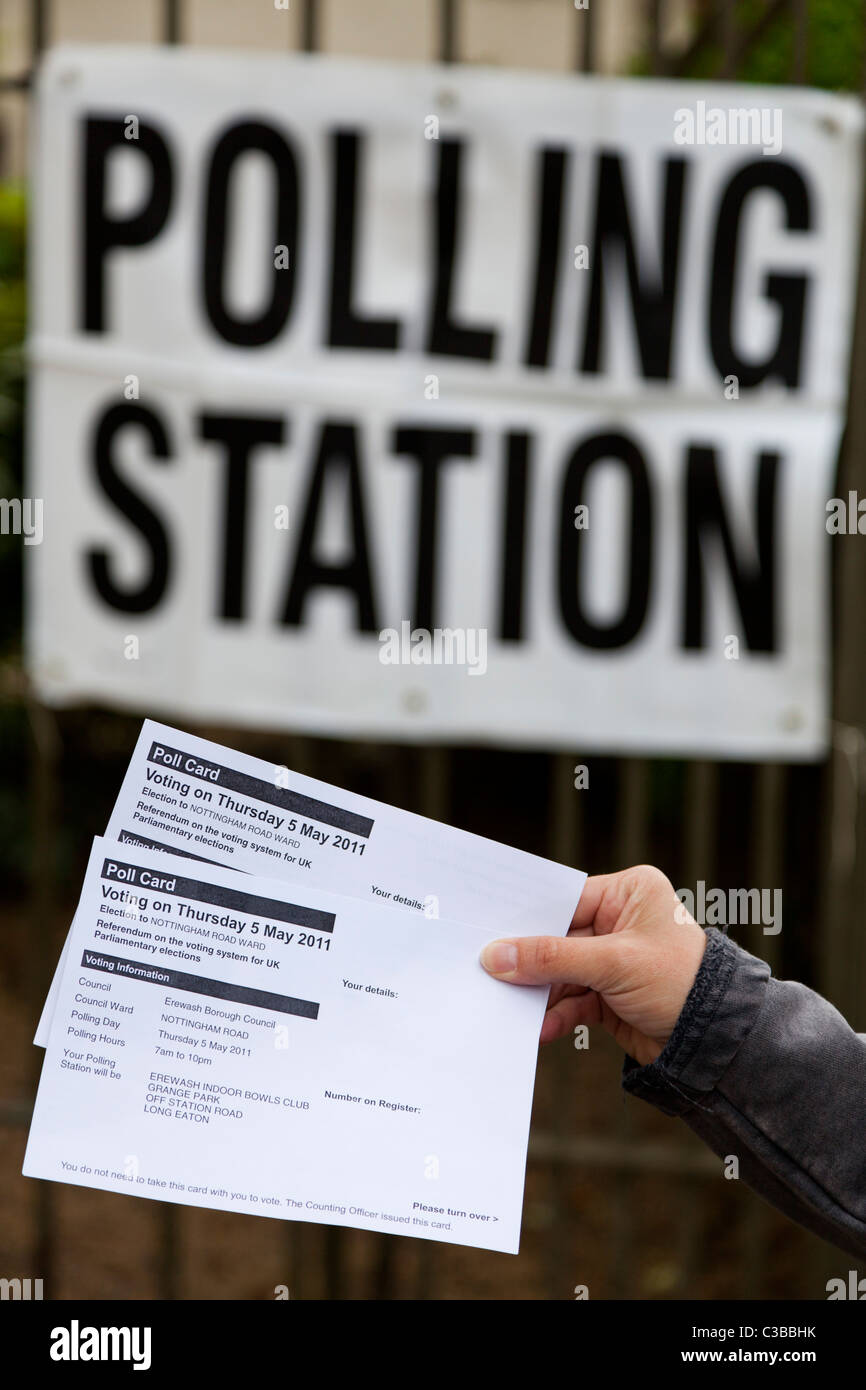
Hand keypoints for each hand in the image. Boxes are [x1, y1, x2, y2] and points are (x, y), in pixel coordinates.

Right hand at [479, 865, 706, 1065]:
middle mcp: (620, 921)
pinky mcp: (610, 994)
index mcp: (629, 892)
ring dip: (540, 994)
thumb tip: (497, 956)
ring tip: (514, 1010)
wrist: (718, 1042)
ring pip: (560, 972)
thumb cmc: (681, 983)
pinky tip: (542, 1029)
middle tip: (491, 973)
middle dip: (529, 961)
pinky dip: (557, 1014)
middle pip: (557, 938)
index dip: (528, 917)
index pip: (565, 899)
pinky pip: (572, 999)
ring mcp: (614, 959)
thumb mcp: (614, 964)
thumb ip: (553, 958)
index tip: (489, 930)